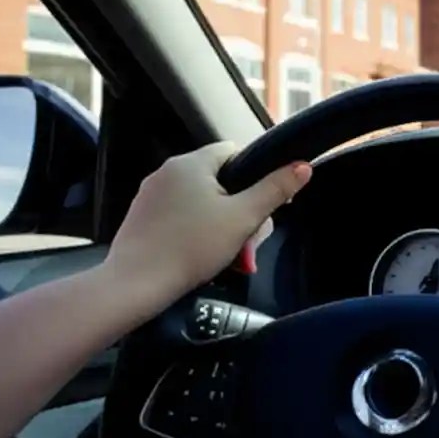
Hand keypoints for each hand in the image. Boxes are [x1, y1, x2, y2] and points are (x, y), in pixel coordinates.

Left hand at [102, 142, 311, 303]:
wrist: (136, 284)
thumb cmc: (190, 249)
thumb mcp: (244, 219)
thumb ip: (275, 190)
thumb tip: (302, 167)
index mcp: (191, 163)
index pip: (234, 152)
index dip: (256, 176)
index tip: (263, 206)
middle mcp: (167, 171)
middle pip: (220, 181)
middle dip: (239, 211)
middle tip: (247, 243)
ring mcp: (151, 195)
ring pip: (200, 202)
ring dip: (220, 226)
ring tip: (227, 257)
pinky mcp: (141, 218)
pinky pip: (179, 217)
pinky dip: (195, 234)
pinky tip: (201, 258)